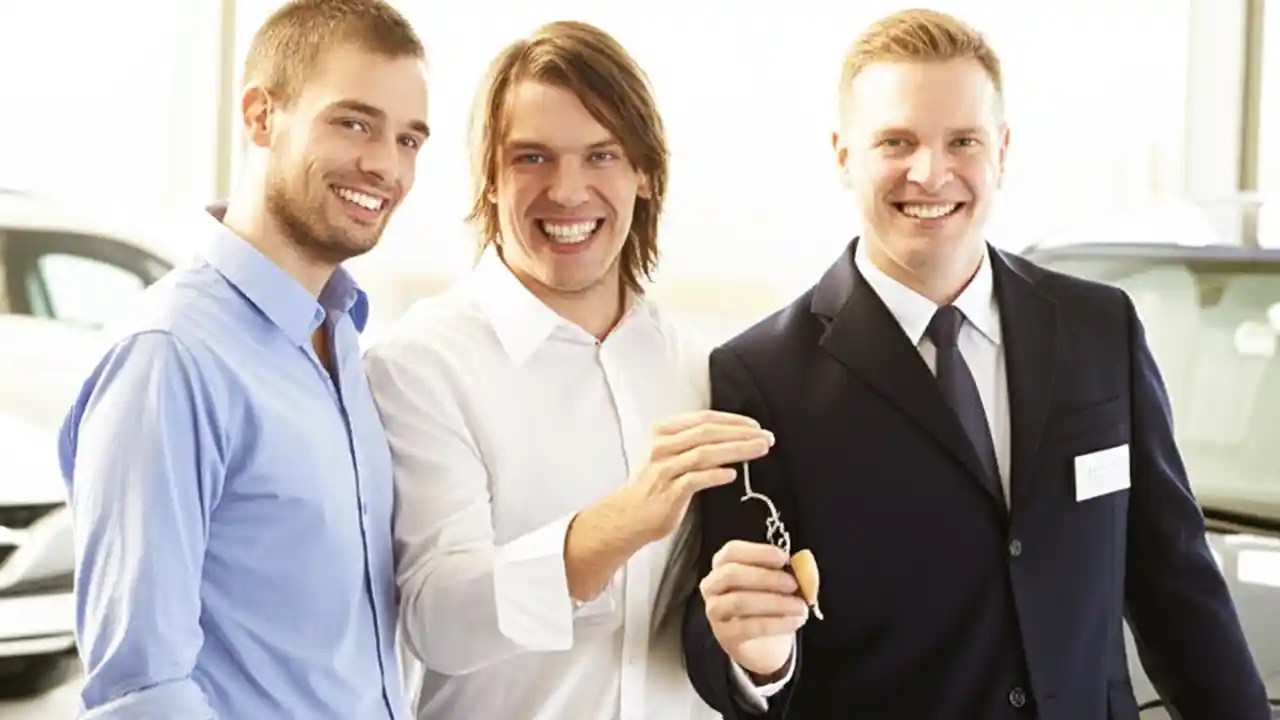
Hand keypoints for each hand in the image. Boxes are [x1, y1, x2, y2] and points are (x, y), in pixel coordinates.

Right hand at [619, 410, 773, 542]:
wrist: (627, 516)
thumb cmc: (653, 485)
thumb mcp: (667, 454)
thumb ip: (691, 442)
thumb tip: (729, 435)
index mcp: (663, 432)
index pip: (703, 419)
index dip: (732, 420)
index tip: (755, 425)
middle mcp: (662, 447)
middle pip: (708, 433)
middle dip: (741, 433)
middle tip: (767, 437)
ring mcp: (664, 469)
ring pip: (705, 453)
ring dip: (736, 449)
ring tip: (760, 449)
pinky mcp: (668, 492)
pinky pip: (695, 479)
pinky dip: (715, 475)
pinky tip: (733, 474)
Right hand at [701, 540, 807, 678]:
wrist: (764, 643)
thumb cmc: (769, 603)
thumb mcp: (778, 583)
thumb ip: (787, 572)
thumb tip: (801, 567)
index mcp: (723, 564)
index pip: (732, 551)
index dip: (758, 552)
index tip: (783, 558)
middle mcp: (712, 585)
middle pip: (732, 575)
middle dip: (766, 578)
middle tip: (793, 584)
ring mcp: (715, 611)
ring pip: (739, 602)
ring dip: (774, 602)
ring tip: (800, 606)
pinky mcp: (724, 635)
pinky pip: (748, 627)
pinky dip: (776, 623)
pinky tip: (795, 621)